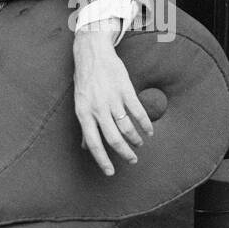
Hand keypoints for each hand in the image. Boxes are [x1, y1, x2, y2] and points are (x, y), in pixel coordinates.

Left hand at [72, 31, 153, 174]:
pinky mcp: (125, 90)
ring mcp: (112, 100)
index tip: (110, 172)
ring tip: (140, 144)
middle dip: (124, 153)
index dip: (102, 160)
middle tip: (132, 161)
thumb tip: (85, 147)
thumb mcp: (79, 104)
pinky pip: (138, 112)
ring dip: (135, 139)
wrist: (93, 55)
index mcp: (83, 114)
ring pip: (127, 127)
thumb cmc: (85, 82)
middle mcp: (97, 109)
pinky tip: (149, 131)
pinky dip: (145, 124)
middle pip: (113, 139)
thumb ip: (85, 126)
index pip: (93, 143)